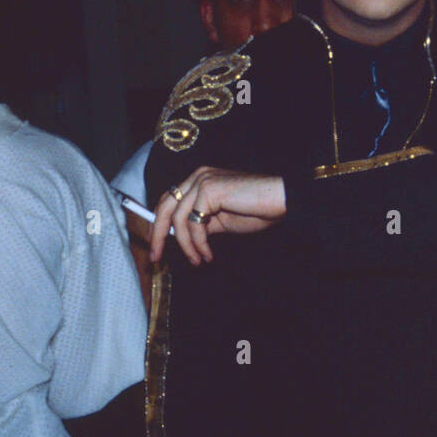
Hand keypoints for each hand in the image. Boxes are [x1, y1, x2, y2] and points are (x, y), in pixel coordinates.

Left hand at [149, 167, 286, 264]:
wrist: (279, 201)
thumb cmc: (256, 210)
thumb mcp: (221, 220)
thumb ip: (201, 223)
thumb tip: (180, 238)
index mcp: (199, 181)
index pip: (168, 202)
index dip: (159, 225)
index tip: (156, 248)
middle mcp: (197, 177)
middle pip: (164, 207)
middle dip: (158, 235)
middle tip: (157, 258)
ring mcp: (202, 181)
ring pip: (179, 219)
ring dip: (186, 246)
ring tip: (198, 260)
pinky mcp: (208, 189)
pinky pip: (194, 224)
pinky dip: (199, 243)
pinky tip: (208, 254)